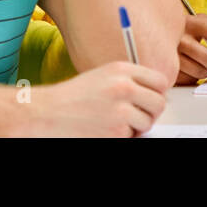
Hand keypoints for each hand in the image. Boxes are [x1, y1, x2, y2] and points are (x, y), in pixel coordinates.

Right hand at [23, 61, 168, 136]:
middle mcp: (124, 87)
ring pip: (147, 123)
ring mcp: (121, 111)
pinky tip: (104, 129)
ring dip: (135, 127)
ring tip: (115, 122)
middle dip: (151, 113)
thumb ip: (128, 80)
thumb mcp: (102, 76)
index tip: (150, 99)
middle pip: (159, 103)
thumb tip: (153, 93)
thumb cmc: (72, 96)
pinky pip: (131, 137)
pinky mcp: (116, 132)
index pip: (160, 81)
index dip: (157, 93)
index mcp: (122, 70)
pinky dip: (121, 136)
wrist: (47, 112)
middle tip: (138, 116)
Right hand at [174, 13, 206, 84]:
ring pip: (201, 72)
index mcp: (190, 22)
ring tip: (201, 66)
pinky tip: (188, 70)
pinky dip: (192, 78)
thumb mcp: (200, 22)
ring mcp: (170, 54)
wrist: (156, 36)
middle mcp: (178, 37)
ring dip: (206, 72)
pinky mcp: (167, 69)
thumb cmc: (185, 31)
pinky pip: (189, 80)